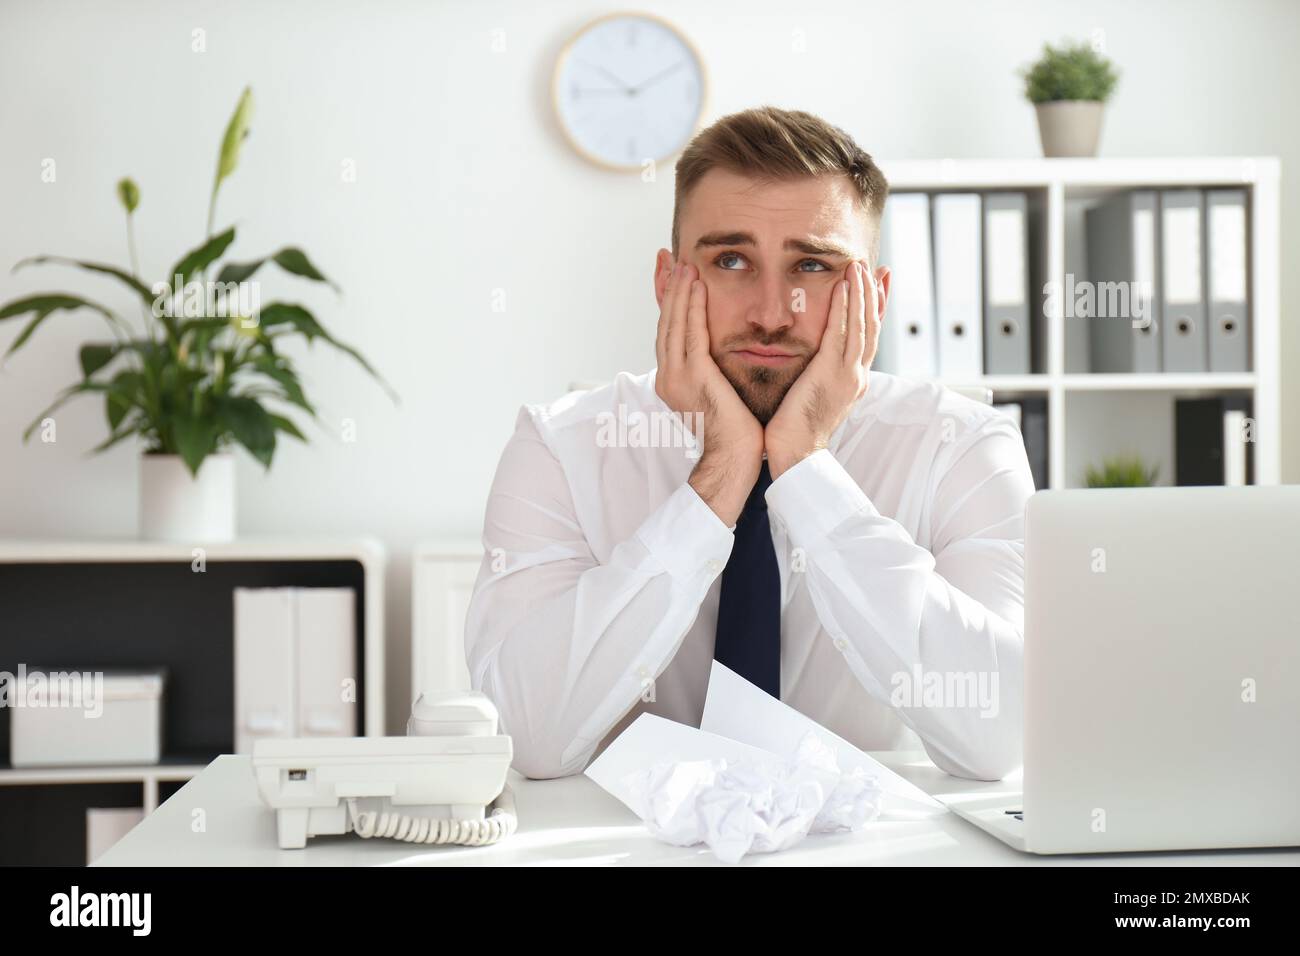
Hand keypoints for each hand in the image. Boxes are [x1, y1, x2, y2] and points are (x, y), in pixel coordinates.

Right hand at [655, 260, 763, 523]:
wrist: (734, 460)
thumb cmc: (736, 433)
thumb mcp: (720, 394)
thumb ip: (714, 372)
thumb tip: (721, 357)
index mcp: (673, 381)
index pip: (669, 332)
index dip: (668, 302)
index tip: (670, 275)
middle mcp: (668, 377)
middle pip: (665, 322)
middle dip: (666, 288)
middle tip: (669, 258)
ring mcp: (677, 377)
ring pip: (674, 323)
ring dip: (678, 291)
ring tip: (684, 263)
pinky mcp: (693, 376)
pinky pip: (690, 333)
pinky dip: (691, 307)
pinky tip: (696, 286)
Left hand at [764, 260, 879, 478]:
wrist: (795, 455)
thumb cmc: (795, 430)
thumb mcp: (814, 395)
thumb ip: (820, 375)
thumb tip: (816, 360)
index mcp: (853, 380)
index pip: (869, 337)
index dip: (875, 309)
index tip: (877, 284)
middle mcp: (857, 375)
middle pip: (872, 326)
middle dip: (874, 294)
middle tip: (874, 267)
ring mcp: (847, 375)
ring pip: (862, 325)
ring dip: (860, 293)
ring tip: (858, 267)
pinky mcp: (831, 374)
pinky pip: (841, 333)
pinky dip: (844, 308)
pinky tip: (843, 288)